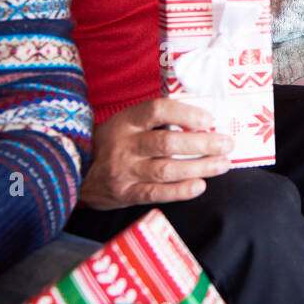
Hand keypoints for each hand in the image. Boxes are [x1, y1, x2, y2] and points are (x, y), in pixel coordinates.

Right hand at [80, 98, 230, 210]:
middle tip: (226, 144)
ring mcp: (124, 171)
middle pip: (167, 142)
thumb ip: (157, 121)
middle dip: (202, 143)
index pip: (157, 110)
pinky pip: (156, 193)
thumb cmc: (114, 143)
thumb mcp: (128, 123)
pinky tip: (200, 186)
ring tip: (222, 164)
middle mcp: (125, 145)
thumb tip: (203, 121)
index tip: (209, 119)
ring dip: (199, 167)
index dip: (185, 113)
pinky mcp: (126, 194)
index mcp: (127, 121)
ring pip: (166, 169)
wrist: (77, 172)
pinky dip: (180, 191)